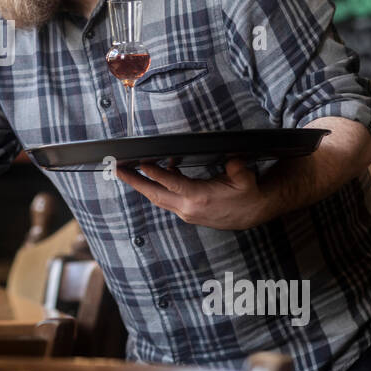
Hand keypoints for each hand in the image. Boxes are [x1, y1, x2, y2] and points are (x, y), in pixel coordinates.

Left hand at [115, 158, 278, 230]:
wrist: (253, 213)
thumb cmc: (248, 194)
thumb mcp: (244, 177)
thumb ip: (235, 166)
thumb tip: (228, 158)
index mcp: (200, 198)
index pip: (172, 184)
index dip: (155, 173)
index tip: (140, 164)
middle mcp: (188, 208)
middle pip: (155, 194)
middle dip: (134, 181)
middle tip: (116, 169)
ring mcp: (186, 212)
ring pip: (157, 198)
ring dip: (141, 185)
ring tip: (125, 171)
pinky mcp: (187, 213)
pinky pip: (166, 199)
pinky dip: (157, 187)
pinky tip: (153, 173)